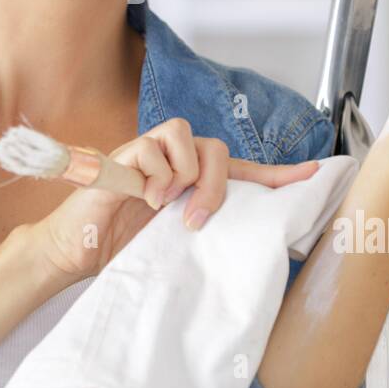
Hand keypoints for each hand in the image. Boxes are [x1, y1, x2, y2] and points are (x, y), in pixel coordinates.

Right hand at [29, 117, 321, 282]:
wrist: (74, 251)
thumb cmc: (122, 247)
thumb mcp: (176, 245)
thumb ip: (208, 234)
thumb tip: (249, 242)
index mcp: (191, 183)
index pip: (241, 170)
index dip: (277, 173)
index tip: (313, 175)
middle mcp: (174, 163)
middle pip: (216, 148)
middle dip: (215, 184)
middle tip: (197, 219)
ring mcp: (148, 156)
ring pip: (186, 136)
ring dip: (184, 173)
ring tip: (166, 205)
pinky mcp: (122, 157)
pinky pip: (152, 147)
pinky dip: (154, 174)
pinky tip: (143, 200)